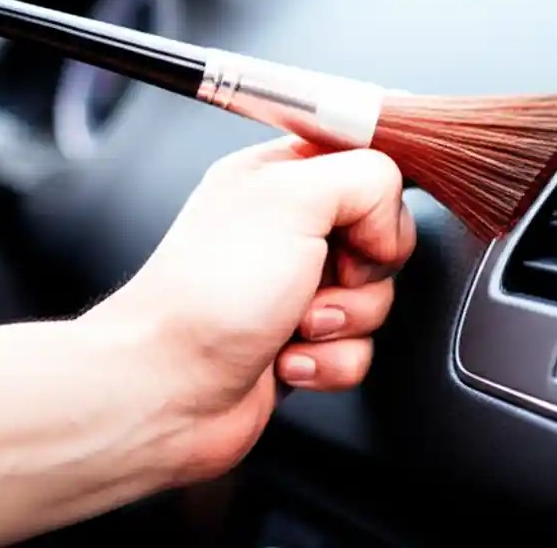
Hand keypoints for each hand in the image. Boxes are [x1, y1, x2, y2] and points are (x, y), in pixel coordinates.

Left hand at [82, 137, 415, 484]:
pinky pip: (360, 350)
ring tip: (295, 326)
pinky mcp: (304, 344)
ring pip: (377, 298)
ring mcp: (297, 290)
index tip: (359, 223)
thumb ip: (366, 178)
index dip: (377, 200)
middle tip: (320, 277)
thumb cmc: (205, 296)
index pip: (364, 166)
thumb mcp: (294, 198)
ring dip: (346, 322)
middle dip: (364, 271)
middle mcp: (289, 230)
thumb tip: (389, 218)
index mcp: (279, 178)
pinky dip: (332, 361)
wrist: (166, 390)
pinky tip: (287, 360)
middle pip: (381, 239)